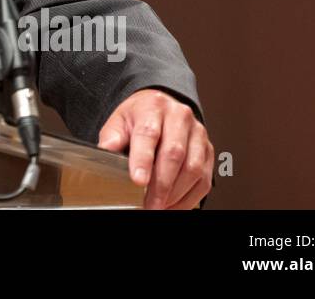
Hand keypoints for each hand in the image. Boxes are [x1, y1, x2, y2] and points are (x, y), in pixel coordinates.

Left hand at [96, 88, 212, 208]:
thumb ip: (112, 137)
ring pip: (193, 168)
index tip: (138, 180)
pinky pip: (204, 179)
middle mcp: (180, 117)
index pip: (148, 134)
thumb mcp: (120, 121)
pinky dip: (188, 198)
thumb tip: (105, 150)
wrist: (161, 107)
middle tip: (149, 204)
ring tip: (159, 206)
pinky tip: (173, 205)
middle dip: (161, 184)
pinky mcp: (208, 151)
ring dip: (176, 194)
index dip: (143, 159)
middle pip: (174, 154)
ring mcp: (198, 134)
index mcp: (153, 107)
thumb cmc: (139, 117)